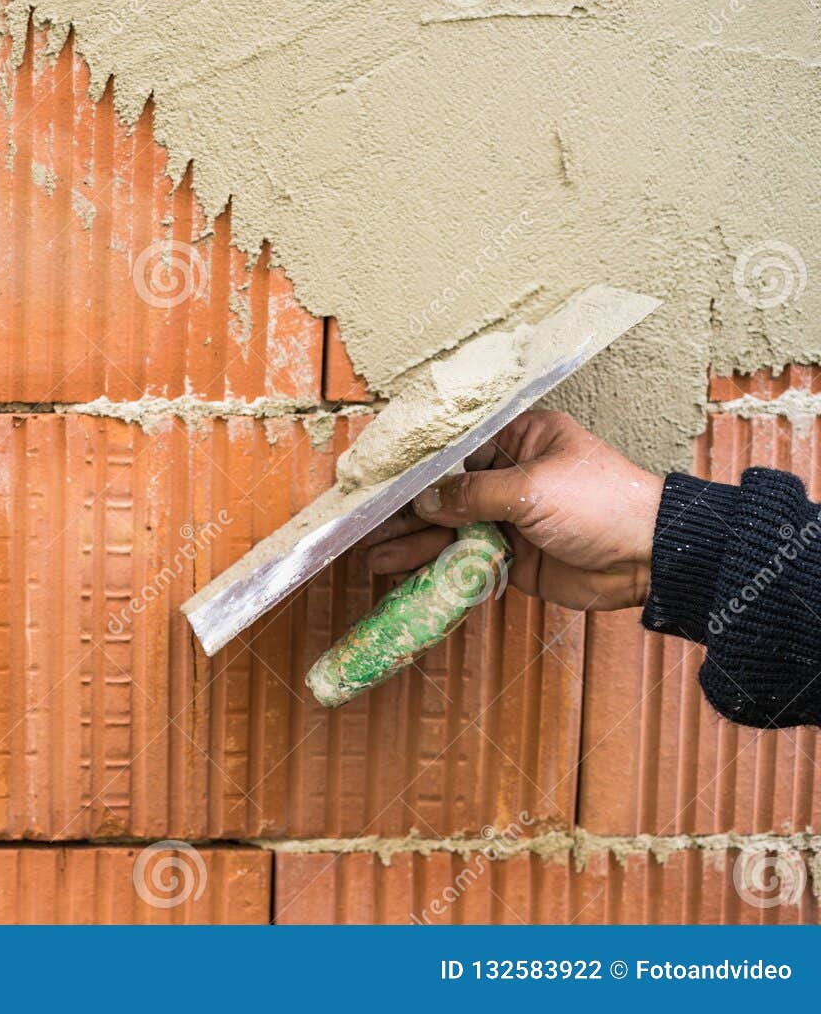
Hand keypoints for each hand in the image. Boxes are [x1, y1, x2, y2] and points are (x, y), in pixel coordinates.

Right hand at [358, 411, 662, 610]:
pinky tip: (404, 573)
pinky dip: (436, 568)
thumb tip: (424, 501)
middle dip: (405, 512)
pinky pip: (465, 561)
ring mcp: (510, 519)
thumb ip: (472, 495)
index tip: (378, 482)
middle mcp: (510, 476)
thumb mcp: (532, 489)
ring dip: (413, 544)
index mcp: (519, 441)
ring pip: (450, 529)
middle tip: (364, 527)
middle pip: (445, 493)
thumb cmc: (601, 503)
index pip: (455, 450)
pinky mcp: (512, 558)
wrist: (649, 559)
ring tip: (373, 557)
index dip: (416, 467)